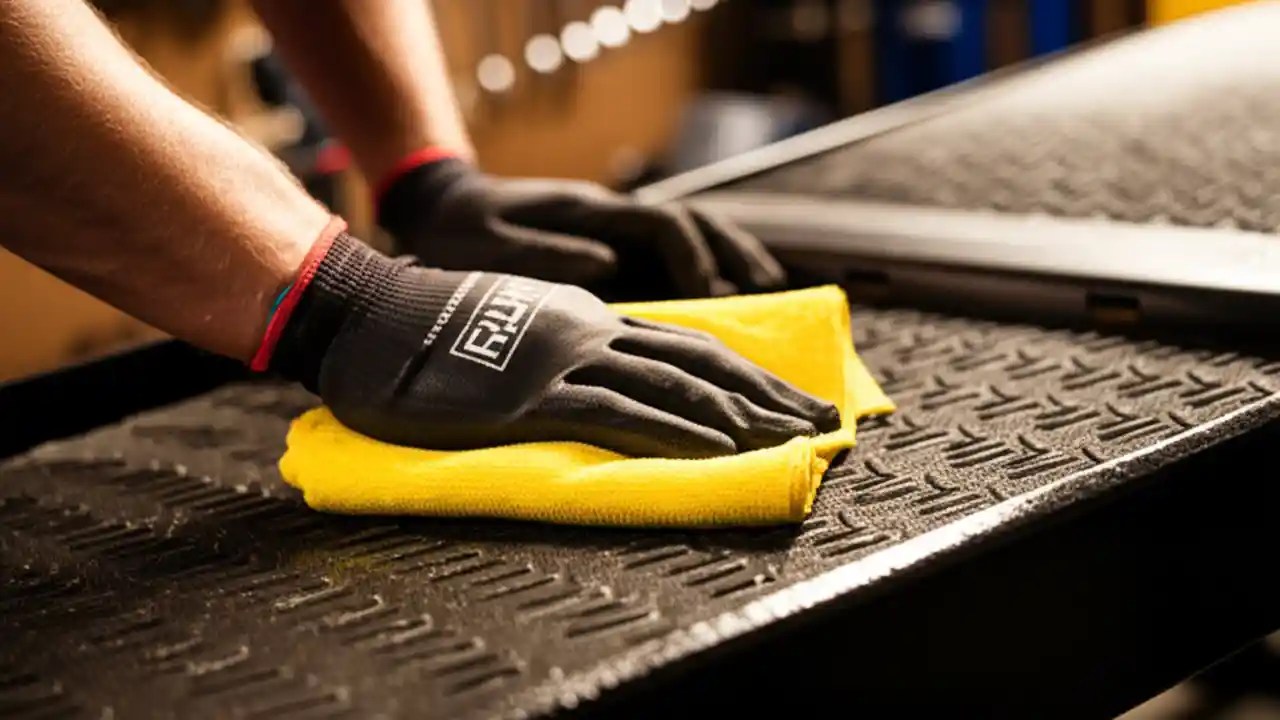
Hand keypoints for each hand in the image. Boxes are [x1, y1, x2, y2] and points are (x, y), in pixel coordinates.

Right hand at [266, 233, 838, 458]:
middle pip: (700, 360)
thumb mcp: (513, 331)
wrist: (368, 315)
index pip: (684, 345)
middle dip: (767, 392)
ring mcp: (565, 361)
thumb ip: (560, 352)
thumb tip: (600, 383)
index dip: (744, 373)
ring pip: (673, 384)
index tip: (786, 398)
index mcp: (588, 319)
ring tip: (791, 438)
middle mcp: (591, 332)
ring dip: (740, 414)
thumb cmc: (428, 332)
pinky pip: (619, 412)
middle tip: (823, 419)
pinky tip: (718, 447)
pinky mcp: (534, 395)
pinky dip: (675, 430)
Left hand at [375, 156, 786, 300]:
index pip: (663, 224)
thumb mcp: (489, 245)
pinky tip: (733, 301)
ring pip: (696, 237)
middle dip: (736, 256)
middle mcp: (616, 217)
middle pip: (696, 226)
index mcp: (591, 212)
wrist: (442, 208)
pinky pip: (676, 260)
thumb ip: (544, 253)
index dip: (693, 256)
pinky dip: (711, 273)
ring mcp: (620, 232)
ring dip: (735, 259)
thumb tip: (606, 264)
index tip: (712, 292)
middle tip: (771, 291)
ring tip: (775, 292)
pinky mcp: (617, 252)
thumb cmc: (461, 232)